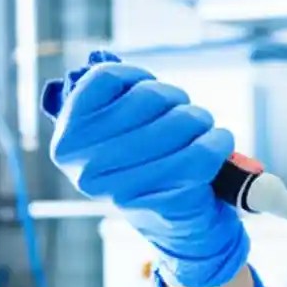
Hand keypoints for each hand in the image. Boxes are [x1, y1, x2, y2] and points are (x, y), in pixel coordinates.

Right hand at [42, 50, 248, 286]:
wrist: (177, 226)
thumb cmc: (148, 165)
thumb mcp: (114, 132)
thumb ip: (107, 99)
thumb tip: (101, 60)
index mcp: (68, 141)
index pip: (105, 78)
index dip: (137, 78)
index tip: (148, 92)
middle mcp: (86, 167)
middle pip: (149, 97)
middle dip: (177, 101)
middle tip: (185, 117)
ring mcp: (123, 187)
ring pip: (181, 120)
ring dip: (200, 120)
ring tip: (200, 132)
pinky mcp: (164, 201)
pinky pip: (203, 152)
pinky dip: (218, 142)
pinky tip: (216, 145)